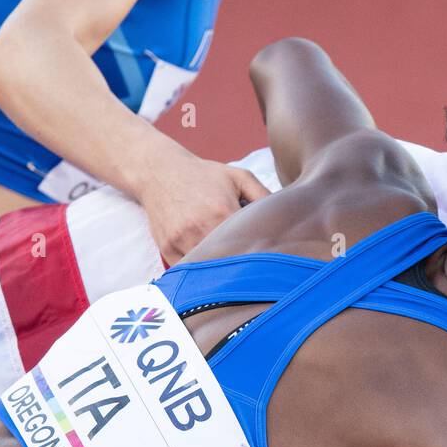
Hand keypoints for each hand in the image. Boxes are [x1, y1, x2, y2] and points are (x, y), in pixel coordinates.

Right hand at [136, 149, 269, 263]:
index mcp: (222, 211)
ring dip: (220, 274)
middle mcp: (200, 228)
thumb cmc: (204, 175)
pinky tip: (210, 269)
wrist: (159, 171)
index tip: (270, 264)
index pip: (248, 245)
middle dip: (242, 270)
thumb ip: (263, 196)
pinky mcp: (168, 249)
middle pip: (228, 262)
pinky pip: (188, 271)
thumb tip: (288, 219)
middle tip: (256, 276)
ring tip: (234, 274)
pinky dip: (199, 273)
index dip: (260, 256)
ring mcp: (181, 241)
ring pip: (207, 270)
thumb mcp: (238, 177)